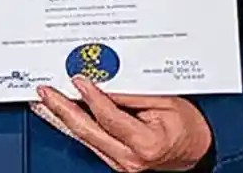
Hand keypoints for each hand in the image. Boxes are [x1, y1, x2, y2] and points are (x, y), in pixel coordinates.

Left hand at [31, 77, 212, 171]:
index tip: (77, 79)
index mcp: (145, 144)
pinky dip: (75, 125)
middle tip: (45, 92)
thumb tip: (104, 81)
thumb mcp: (166, 101)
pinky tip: (63, 113)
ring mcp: (121, 163)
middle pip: (87, 130)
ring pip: (84, 137)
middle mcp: (130, 158)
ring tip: (46, 100)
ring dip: (63, 117)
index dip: (91, 96)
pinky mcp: (116, 161)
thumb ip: (133, 93)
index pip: (109, 117)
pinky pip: (90, 140)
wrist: (197, 149)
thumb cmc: (187, 126)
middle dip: (62, 108)